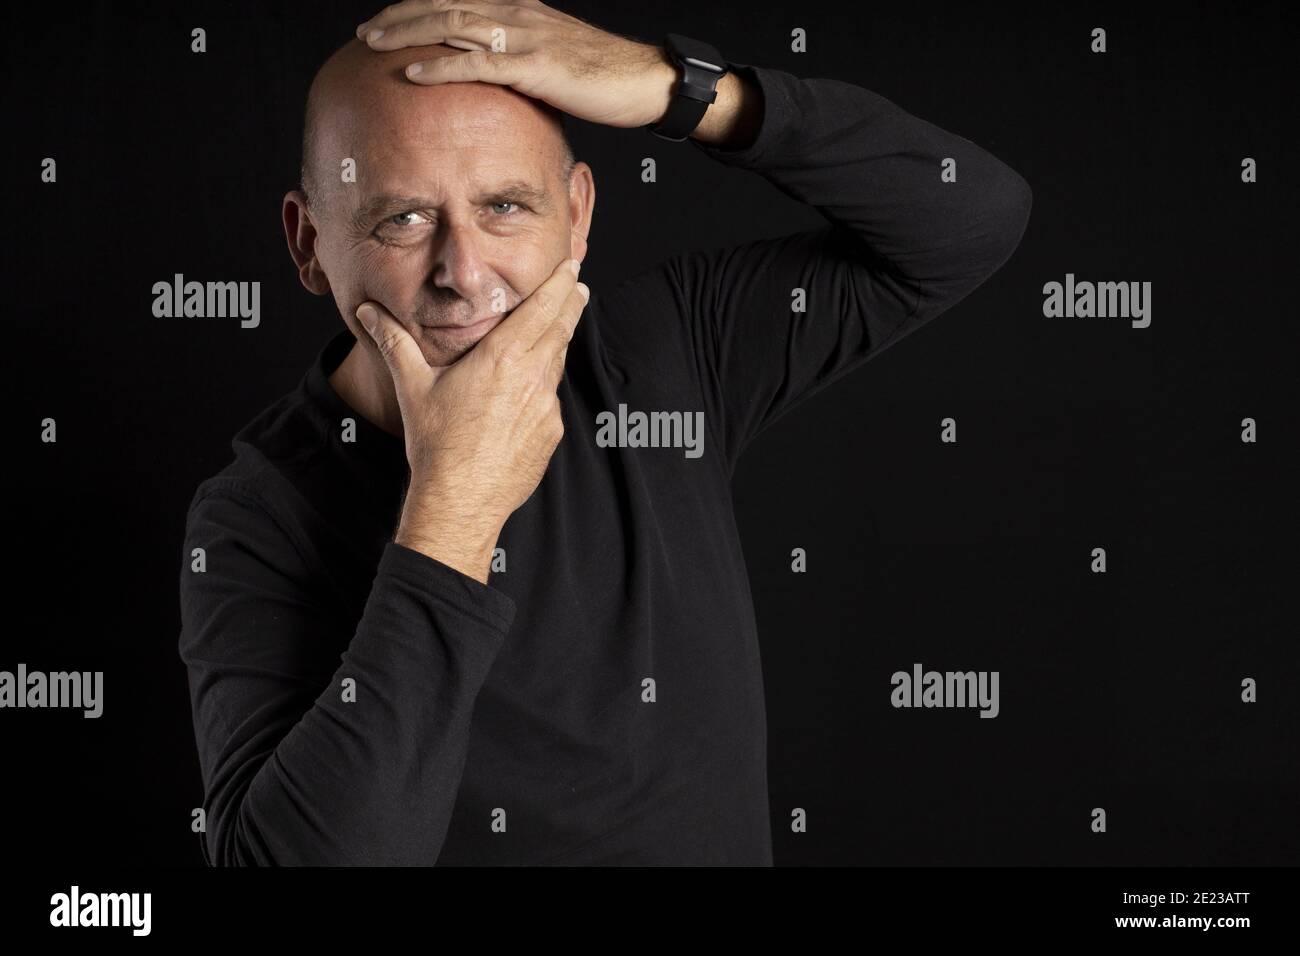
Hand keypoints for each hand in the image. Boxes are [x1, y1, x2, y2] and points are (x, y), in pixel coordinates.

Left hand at [354, 0, 677, 127]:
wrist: (645, 79)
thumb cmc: (605, 75)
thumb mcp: (555, 57)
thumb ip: (522, 58)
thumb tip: (499, 76)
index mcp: (519, 9)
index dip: (416, 7)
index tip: (386, 22)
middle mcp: (516, 13)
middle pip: (444, 5)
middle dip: (400, 17)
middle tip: (366, 32)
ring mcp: (525, 36)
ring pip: (452, 25)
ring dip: (407, 33)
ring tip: (374, 44)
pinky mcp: (535, 65)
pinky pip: (478, 63)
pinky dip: (440, 66)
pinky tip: (413, 73)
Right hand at [357, 258, 587, 579]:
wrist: (461, 500)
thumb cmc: (436, 444)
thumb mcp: (412, 386)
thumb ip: (395, 342)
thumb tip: (368, 312)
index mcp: (503, 358)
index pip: (543, 309)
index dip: (560, 285)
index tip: (570, 269)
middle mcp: (533, 378)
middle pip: (561, 330)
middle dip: (571, 305)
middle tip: (578, 287)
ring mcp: (547, 407)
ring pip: (557, 365)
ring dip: (557, 345)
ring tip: (554, 332)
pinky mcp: (552, 433)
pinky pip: (551, 401)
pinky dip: (543, 390)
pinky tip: (527, 395)